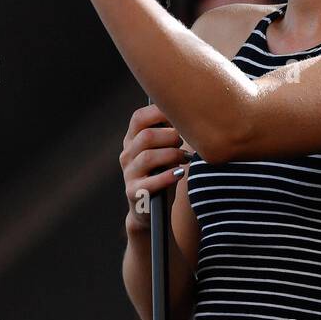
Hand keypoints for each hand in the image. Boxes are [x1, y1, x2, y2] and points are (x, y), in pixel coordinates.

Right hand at [119, 103, 192, 233]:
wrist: (151, 208)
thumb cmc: (163, 172)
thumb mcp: (165, 150)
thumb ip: (171, 132)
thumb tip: (193, 111)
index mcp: (132, 139)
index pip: (138, 118)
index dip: (159, 113)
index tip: (180, 114)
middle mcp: (127, 154)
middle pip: (146, 136)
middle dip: (171, 136)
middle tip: (185, 142)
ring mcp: (129, 173)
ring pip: (148, 156)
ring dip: (172, 154)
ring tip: (186, 157)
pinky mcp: (134, 192)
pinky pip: (150, 182)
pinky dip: (167, 176)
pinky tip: (179, 173)